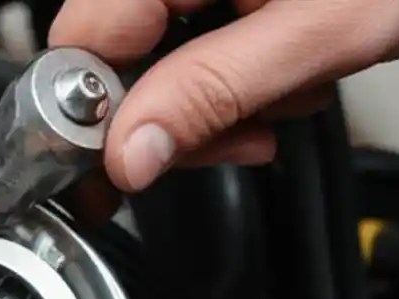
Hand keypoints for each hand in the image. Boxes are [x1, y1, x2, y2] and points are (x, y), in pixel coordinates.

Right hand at [50, 0, 398, 191]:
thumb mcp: (316, 38)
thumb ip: (212, 93)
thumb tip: (128, 155)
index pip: (81, 42)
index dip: (101, 111)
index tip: (139, 160)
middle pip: (116, 59)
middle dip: (172, 115)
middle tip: (236, 136)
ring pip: (158, 64)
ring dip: (213, 106)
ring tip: (281, 102)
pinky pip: (196, 51)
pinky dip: (235, 84)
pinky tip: (283, 84)